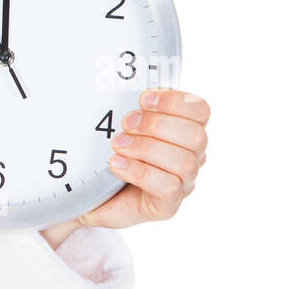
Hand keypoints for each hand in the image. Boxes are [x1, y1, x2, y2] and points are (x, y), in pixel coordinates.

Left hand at [42, 88, 209, 241]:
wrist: (87, 197)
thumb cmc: (109, 157)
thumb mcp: (121, 129)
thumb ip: (134, 109)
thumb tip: (127, 82)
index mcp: (185, 132)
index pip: (201, 110)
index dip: (176, 101)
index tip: (143, 99)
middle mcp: (192, 157)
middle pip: (196, 135)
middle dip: (157, 125)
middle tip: (126, 123)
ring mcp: (183, 183)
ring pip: (184, 161)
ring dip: (146, 148)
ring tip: (117, 144)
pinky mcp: (168, 205)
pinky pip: (167, 186)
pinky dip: (140, 171)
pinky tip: (116, 165)